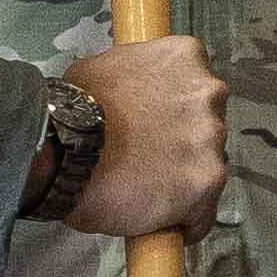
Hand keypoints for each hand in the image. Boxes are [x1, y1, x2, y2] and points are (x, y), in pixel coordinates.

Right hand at [56, 35, 224, 239]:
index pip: (195, 82)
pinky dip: (185, 218)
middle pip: (206, 124)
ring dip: (183, 178)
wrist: (66, 153)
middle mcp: (207, 94)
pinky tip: (159, 218)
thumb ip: (131, 75)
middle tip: (148, 155)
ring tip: (146, 188)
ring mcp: (211, 139)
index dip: (174, 107)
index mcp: (184, 58)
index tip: (158, 122)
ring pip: (207, 166)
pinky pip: (203, 210)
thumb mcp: (98, 68)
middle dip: (182, 142)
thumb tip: (127, 90)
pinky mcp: (207, 183)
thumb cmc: (73, 113)